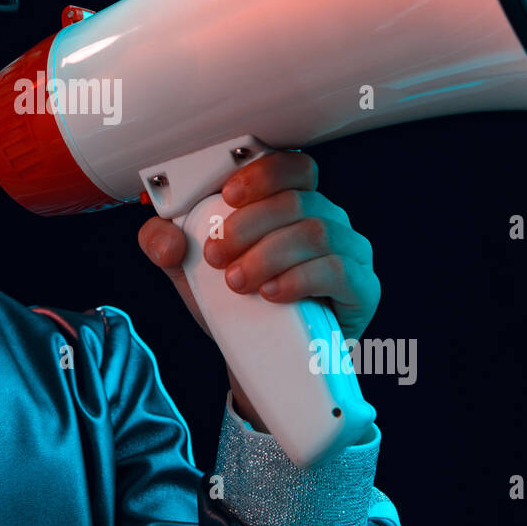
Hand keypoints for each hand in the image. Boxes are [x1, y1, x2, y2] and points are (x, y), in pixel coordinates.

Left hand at [137, 150, 379, 427]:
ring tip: (237, 281)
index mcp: (293, 203)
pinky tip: (272, 293)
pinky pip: (338, 271)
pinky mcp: (363, 289)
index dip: (263, 175)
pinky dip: (299, 279)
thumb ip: (164, 245)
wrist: (260, 358)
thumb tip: (167, 240)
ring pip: (317, 233)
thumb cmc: (234, 302)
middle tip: (216, 256)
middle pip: (297, 202)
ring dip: (268, 255)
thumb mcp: (189, 270)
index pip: (293, 167)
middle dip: (248, 226)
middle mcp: (327, 220)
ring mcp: (351, 253)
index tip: (227, 197)